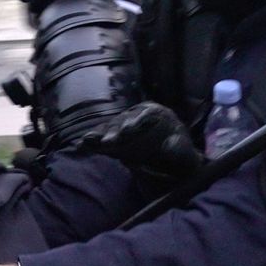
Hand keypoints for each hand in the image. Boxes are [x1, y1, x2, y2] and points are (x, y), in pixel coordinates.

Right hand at [80, 102, 204, 181]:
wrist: (171, 154)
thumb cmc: (179, 149)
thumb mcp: (184, 151)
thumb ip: (177, 149)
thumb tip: (168, 146)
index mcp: (155, 112)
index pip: (144, 114)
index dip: (133, 123)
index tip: (126, 133)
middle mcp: (137, 114)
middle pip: (124, 120)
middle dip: (115, 131)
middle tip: (108, 142)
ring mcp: (124, 123)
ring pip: (110, 127)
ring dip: (99, 134)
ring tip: (87, 141)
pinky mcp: (115, 135)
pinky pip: (103, 136)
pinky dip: (93, 141)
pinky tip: (81, 145)